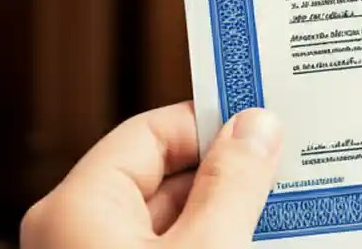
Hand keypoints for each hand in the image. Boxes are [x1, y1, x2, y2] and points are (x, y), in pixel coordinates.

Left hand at [21, 102, 281, 248]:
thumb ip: (233, 185)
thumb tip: (256, 126)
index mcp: (76, 208)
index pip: (151, 132)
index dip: (213, 124)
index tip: (266, 125)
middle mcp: (73, 235)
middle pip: (164, 179)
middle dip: (228, 175)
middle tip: (288, 171)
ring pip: (170, 224)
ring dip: (224, 216)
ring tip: (281, 214)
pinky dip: (209, 244)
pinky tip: (256, 240)